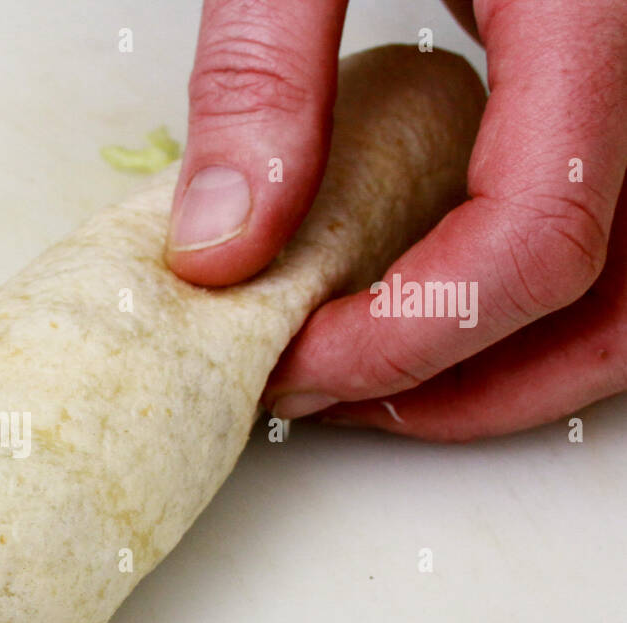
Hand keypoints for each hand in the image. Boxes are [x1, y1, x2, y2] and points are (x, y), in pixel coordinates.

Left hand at [165, 0, 626, 439]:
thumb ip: (261, 70)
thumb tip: (220, 243)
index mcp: (584, 15)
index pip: (535, 235)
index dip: (414, 333)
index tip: (297, 362)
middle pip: (609, 302)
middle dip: (467, 387)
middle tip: (327, 400)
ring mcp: (619, 87)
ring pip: (618, 285)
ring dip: (500, 363)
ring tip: (359, 378)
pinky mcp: (587, 93)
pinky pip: (592, 231)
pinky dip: (508, 296)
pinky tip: (406, 300)